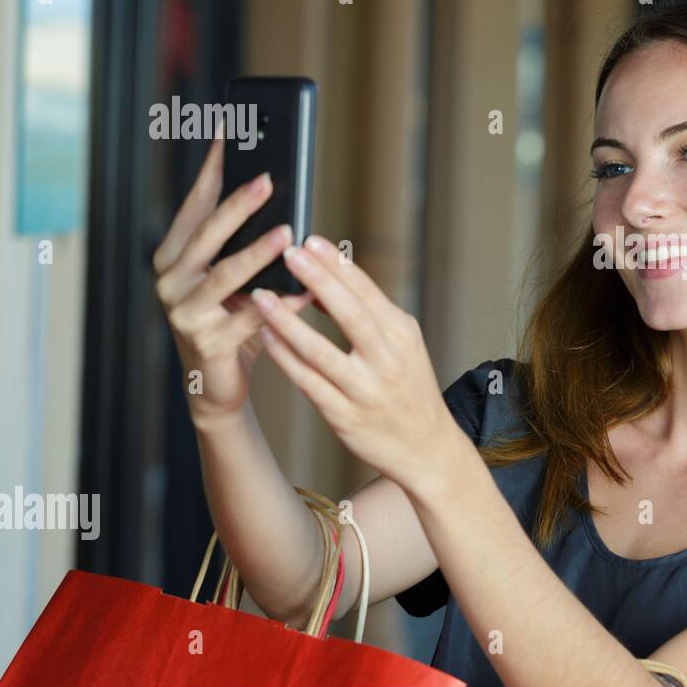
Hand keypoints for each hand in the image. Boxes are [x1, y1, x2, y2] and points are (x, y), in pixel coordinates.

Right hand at [152, 135, 313, 427]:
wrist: (217, 381)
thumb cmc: (230, 317)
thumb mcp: (232, 274)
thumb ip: (243, 240)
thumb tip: (278, 191)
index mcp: (175, 253)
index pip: (195, 203)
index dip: (212, 168)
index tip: (229, 132)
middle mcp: (170, 278)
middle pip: (206, 233)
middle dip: (237, 204)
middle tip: (268, 179)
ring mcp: (183, 310)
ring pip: (223, 275)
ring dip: (257, 252)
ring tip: (288, 233)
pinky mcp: (206, 341)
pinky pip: (250, 317)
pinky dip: (280, 302)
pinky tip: (305, 289)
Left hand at [249, 235, 450, 485]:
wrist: (426, 447)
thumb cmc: (409, 388)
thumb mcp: (403, 344)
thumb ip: (370, 314)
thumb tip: (326, 279)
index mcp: (402, 334)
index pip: (368, 292)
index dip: (338, 265)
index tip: (312, 239)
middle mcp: (386, 360)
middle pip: (349, 313)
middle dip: (317, 280)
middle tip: (288, 252)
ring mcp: (364, 390)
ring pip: (319, 351)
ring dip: (287, 321)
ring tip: (261, 295)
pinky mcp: (344, 416)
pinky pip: (307, 382)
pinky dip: (285, 359)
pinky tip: (267, 338)